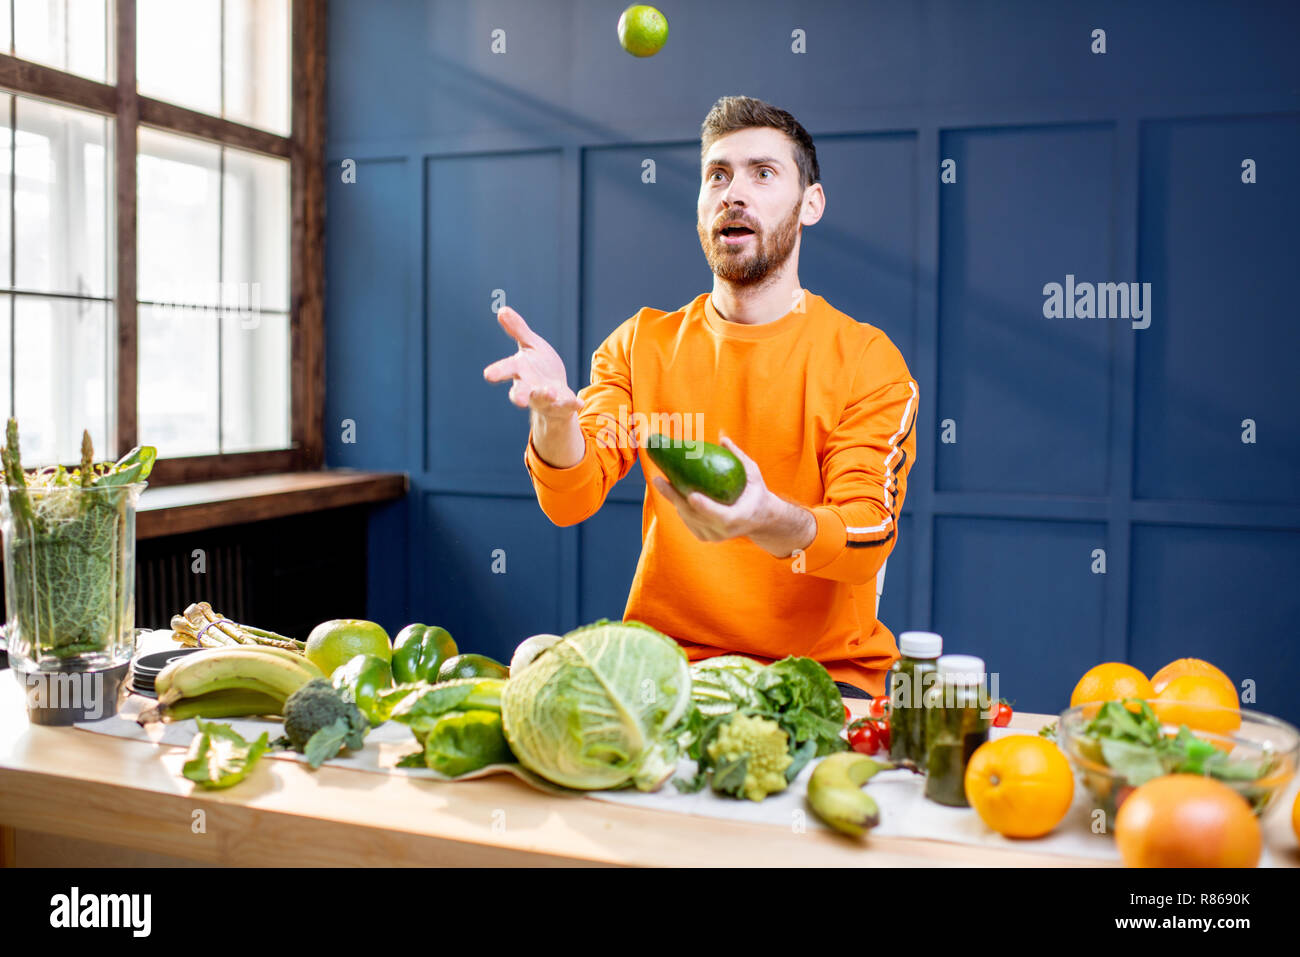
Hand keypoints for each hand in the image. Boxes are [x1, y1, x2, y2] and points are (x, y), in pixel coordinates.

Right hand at [482, 306, 582, 419]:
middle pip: (520, 392)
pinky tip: (580, 402)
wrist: (556, 391)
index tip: (488, 375)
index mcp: (520, 370)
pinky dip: (571, 404)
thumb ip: (518, 330)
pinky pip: (566, 406)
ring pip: (542, 399)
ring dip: (545, 396)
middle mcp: (529, 387)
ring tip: (550, 392)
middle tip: (518, 400)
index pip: (507, 370)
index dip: (498, 372)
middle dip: (518, 396)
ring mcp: (545, 399)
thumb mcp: (531, 345)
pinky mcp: (561, 405)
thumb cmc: (539, 366)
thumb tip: (502, 310)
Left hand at [651, 433, 772, 542]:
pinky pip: (687, 520)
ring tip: (660, 481)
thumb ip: (739, 457)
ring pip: (688, 518)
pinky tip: (668, 490)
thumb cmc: (755, 492)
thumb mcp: (753, 473)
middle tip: (660, 480)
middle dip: (676, 498)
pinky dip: (678, 505)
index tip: (692, 495)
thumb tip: (722, 438)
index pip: (722, 516)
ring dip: (673, 499)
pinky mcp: (704, 536)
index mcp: (740, 517)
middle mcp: (724, 531)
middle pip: (696, 516)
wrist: (758, 518)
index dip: (706, 507)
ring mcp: (713, 536)